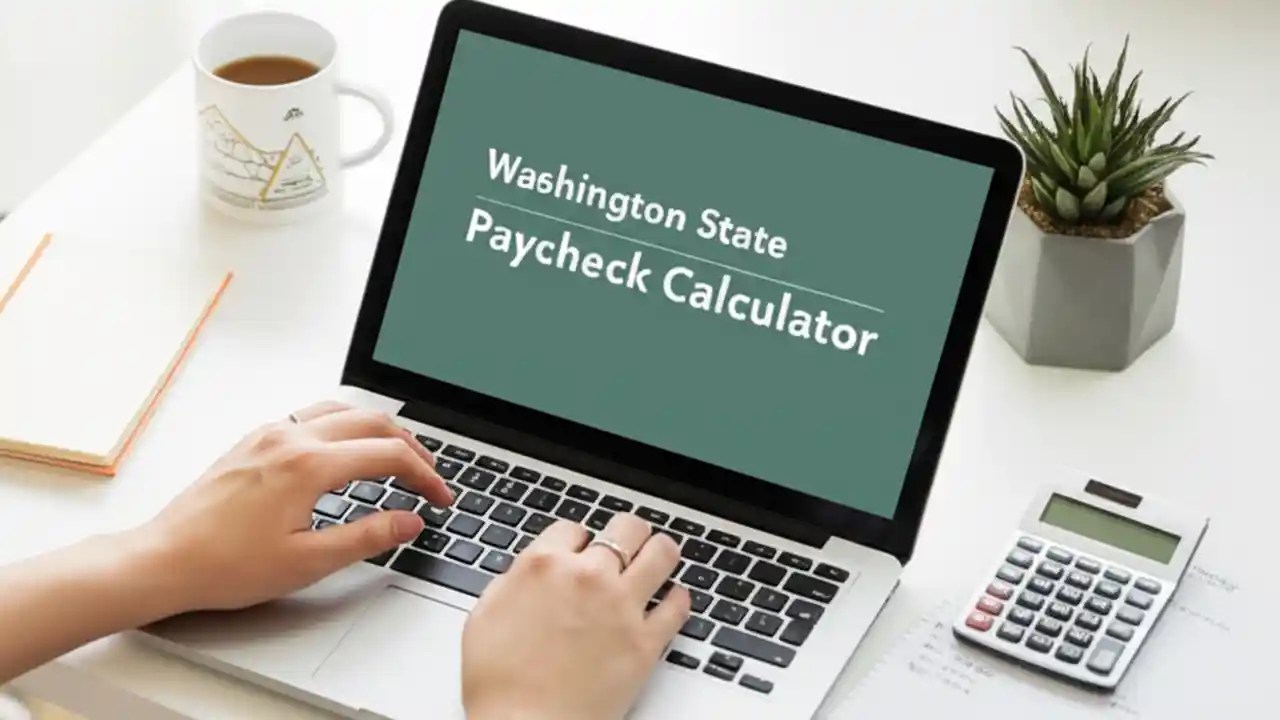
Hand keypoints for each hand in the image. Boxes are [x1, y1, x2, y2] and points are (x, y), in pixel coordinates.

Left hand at [133, 400, 450, 614]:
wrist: (164, 561)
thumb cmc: (224, 565)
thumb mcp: (309, 561)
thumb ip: (368, 537)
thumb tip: (408, 521)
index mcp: (308, 466)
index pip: (389, 456)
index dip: (425, 476)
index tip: (440, 497)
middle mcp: (289, 440)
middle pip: (372, 421)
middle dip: (410, 446)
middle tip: (429, 475)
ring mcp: (269, 436)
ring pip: (342, 410)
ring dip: (378, 428)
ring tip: (397, 455)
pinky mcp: (253, 442)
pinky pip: (311, 416)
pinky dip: (344, 425)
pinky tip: (346, 449)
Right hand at [462, 513, 690, 719]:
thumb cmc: (498, 684)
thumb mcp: (485, 615)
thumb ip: (513, 581)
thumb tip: (530, 571)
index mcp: (543, 566)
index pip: (575, 528)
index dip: (579, 541)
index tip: (582, 552)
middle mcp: (587, 578)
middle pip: (626, 529)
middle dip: (626, 535)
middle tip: (628, 544)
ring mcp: (621, 607)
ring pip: (662, 554)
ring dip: (661, 552)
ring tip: (660, 557)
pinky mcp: (645, 642)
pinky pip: (678, 606)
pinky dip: (678, 599)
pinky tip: (673, 599)